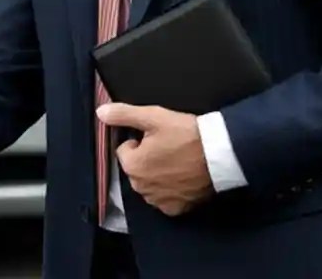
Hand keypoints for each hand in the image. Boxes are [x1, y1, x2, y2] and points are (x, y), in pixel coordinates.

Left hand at [97, 103, 214, 216]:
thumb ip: (124, 114)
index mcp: (132, 166)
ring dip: (158, 175)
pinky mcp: (176, 209)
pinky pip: (165, 199)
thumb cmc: (186, 134)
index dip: (140, 141)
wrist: (220, 154)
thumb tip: (101, 112)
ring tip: (178, 161)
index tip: (157, 137)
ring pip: (150, 184)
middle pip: (137, 169)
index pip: (125, 150)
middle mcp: (141, 188)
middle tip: (169, 148)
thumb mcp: (154, 117)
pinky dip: (171, 190)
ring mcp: (158, 201)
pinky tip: (183, 177)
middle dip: (147, 159)